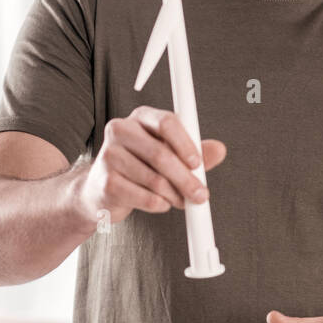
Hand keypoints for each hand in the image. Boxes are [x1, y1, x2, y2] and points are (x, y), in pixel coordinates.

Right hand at [77, 106, 225, 224]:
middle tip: (201, 194)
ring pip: (154, 179)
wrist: (102, 189)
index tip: (198, 164)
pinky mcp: (105, 182)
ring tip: (182, 201)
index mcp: (141, 117)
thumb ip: (194, 151)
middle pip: (161, 154)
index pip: (166, 122)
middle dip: (186, 179)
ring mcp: (108, 155)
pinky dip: (159, 204)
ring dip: (175, 195)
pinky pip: (143, 197)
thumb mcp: (170, 154)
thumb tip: (220, 150)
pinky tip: (163, 203)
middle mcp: (121, 130)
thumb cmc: (141, 166)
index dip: (186, 144)